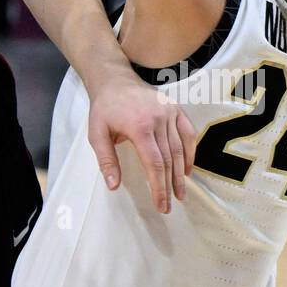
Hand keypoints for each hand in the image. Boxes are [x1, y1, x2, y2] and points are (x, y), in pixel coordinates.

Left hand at [87, 67, 194, 212]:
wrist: (114, 79)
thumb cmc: (104, 108)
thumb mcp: (96, 133)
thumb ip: (106, 160)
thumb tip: (114, 186)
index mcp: (139, 126)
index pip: (154, 163)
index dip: (159, 187)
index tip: (161, 205)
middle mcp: (158, 118)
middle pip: (169, 159)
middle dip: (170, 186)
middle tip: (169, 206)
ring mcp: (169, 112)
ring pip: (180, 149)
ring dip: (181, 174)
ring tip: (180, 193)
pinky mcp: (175, 108)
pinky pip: (188, 133)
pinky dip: (190, 152)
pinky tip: (187, 170)